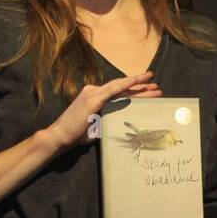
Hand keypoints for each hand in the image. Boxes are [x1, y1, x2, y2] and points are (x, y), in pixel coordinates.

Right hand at [43, 70, 162, 152]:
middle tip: (157, 86)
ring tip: (154, 84)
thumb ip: (108, 121)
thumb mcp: (96, 127)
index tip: (148, 90)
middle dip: (141, 87)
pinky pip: (112, 89)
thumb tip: (122, 124)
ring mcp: (93, 93)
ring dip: (138, 85)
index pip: (118, 92)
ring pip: (120, 87)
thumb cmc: (76, 135)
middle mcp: (94, 91)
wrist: (59, 136)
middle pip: (122, 88)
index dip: (134, 91)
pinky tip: (136, 81)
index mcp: (95, 97)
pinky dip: (125, 84)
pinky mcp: (92, 99)